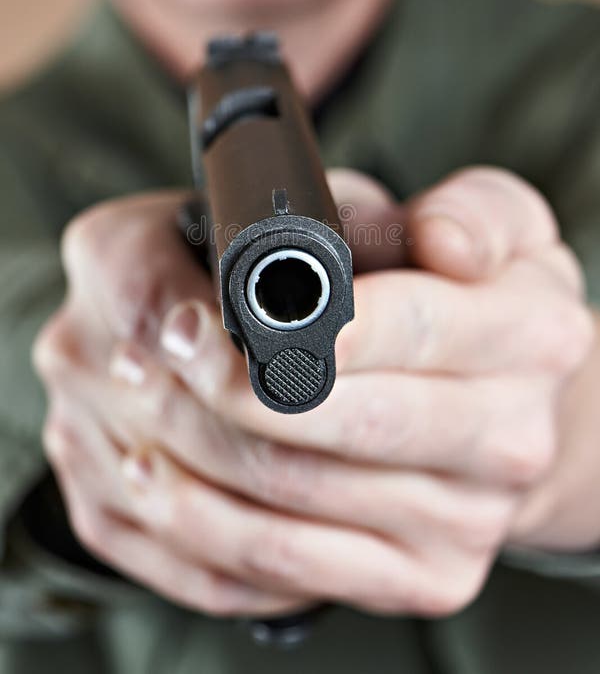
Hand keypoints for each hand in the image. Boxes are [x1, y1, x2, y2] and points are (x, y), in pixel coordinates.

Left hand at [34, 168, 594, 618]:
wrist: (512, 413)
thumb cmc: (484, 303)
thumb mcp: (500, 225)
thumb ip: (474, 213)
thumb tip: (439, 242)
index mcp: (533, 334)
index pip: (408, 326)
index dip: (297, 324)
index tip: (206, 312)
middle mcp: (511, 439)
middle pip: (337, 426)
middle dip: (222, 388)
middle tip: (154, 348)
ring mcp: (464, 525)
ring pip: (291, 501)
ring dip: (190, 449)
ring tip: (134, 396)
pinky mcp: (417, 580)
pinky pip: (286, 571)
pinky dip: (200, 525)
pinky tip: (154, 477)